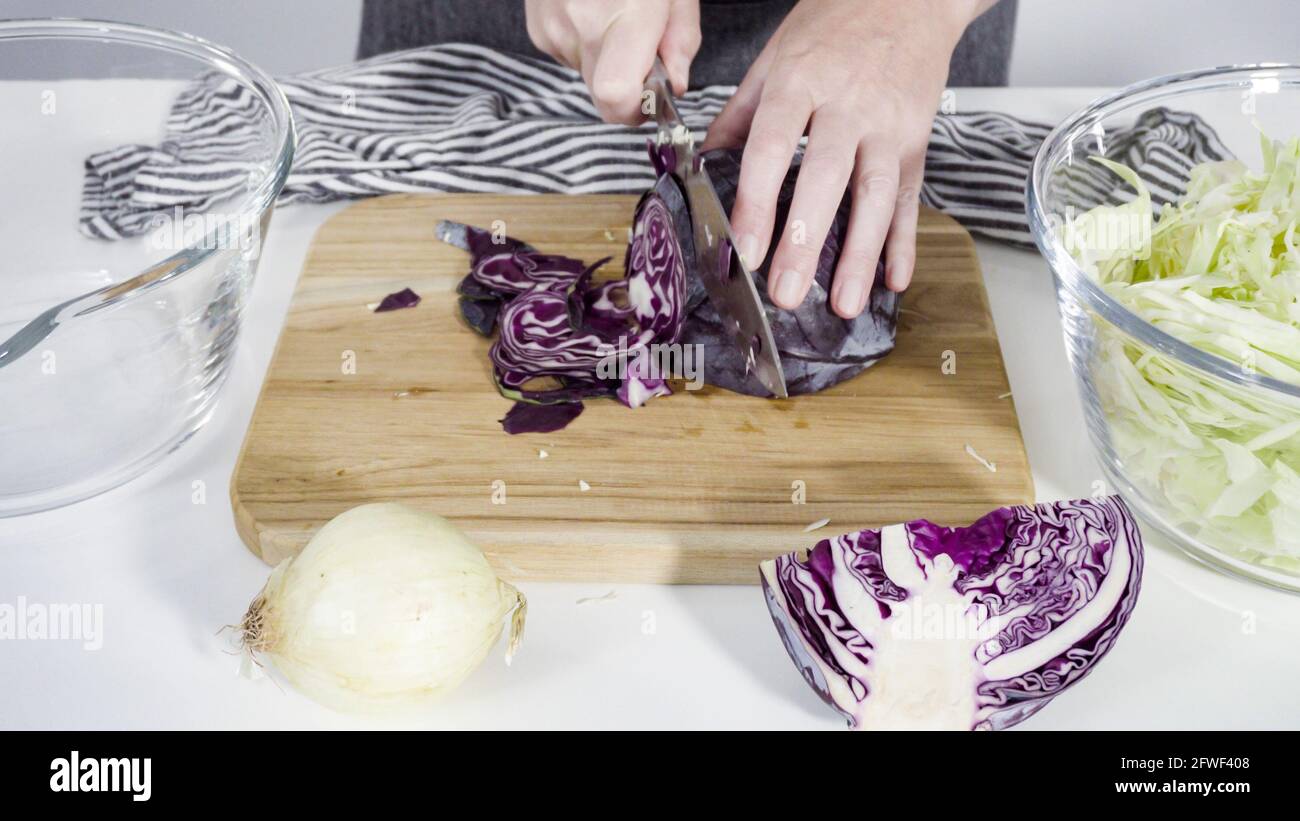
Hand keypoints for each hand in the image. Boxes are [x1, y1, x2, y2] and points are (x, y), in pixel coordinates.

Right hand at [526, 0, 701, 123]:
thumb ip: (681, 40)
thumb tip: (675, 84)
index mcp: (623, 18)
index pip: (615, 97)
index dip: (634, 109)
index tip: (651, 95)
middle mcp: (581, 28)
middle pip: (603, 95)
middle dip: (627, 82)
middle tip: (641, 44)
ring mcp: (552, 29)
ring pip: (586, 74)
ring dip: (605, 57)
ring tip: (613, 12)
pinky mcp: (537, 28)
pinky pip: (568, 55)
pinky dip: (584, 42)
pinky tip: (591, 8)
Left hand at [702, 0, 993, 316]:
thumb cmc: (833, 25)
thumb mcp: (775, 57)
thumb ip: (740, 115)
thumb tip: (701, 165)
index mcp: (802, 82)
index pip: (774, 148)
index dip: (757, 202)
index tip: (744, 249)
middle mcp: (849, 106)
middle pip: (826, 179)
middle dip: (804, 242)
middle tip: (786, 294)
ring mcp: (889, 126)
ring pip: (876, 196)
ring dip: (859, 255)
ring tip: (842, 304)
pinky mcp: (918, 142)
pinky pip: (911, 197)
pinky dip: (905, 242)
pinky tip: (895, 281)